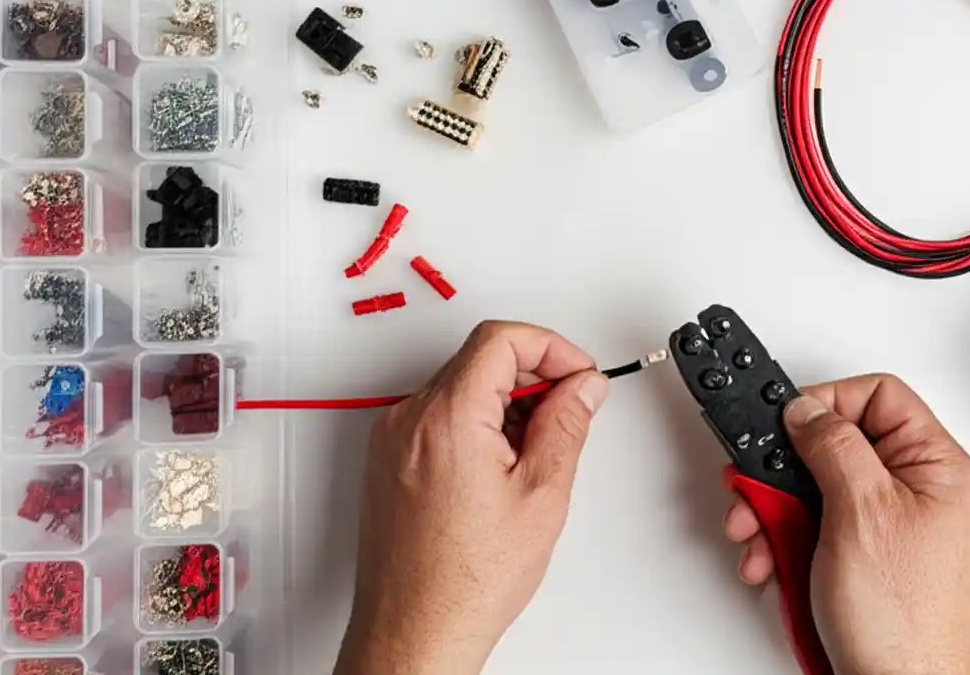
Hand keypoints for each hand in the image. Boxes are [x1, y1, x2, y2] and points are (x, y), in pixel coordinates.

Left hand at [334, 322, 609, 674]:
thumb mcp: (541, 494)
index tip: (577, 372)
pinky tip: (500, 471)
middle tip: (568, 411)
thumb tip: (582, 386)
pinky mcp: (388, 461)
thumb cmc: (467, 581)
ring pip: (459, 388)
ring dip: (503, 404)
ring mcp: (392, 440)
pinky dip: (474, 426)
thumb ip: (566, 424)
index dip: (551, 346)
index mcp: (448, 417)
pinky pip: (437, 418)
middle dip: (532, 376)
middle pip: (479, 359)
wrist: (415, 631)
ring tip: (532, 457)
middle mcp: (410, 419)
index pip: (501, 338)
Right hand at [721, 375, 969, 674]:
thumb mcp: (861, 512)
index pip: (878, 396)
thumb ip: (833, 447)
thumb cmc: (902, 618)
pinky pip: (806, 527)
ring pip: (810, 488)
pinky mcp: (855, 554)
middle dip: (782, 469)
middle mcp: (911, 489)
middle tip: (755, 485)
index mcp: (933, 465)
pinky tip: (770, 560)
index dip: (827, 401)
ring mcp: (881, 524)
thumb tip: (807, 408)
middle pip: (833, 443)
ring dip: (771, 512)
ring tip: (756, 535)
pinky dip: (778, 542)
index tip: (785, 424)